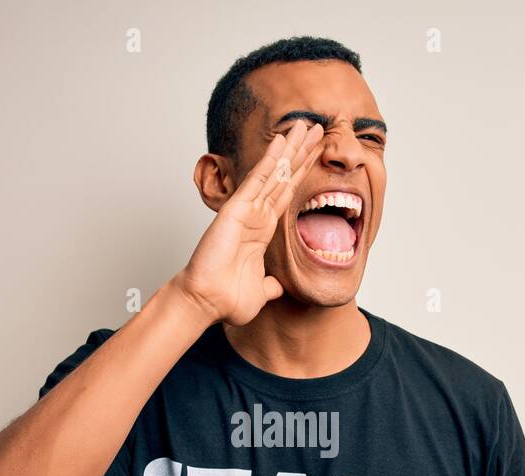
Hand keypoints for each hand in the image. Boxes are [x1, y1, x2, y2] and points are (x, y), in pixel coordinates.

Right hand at [175, 119, 325, 325]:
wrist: (207, 303)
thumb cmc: (226, 299)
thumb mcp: (260, 293)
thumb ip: (270, 286)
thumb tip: (277, 287)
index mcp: (261, 231)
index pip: (287, 195)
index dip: (302, 174)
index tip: (316, 156)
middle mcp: (255, 216)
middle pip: (284, 177)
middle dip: (301, 153)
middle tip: (317, 129)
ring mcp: (246, 210)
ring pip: (275, 172)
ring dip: (291, 148)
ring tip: (305, 125)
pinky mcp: (236, 209)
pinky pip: (257, 180)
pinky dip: (270, 160)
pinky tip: (281, 141)